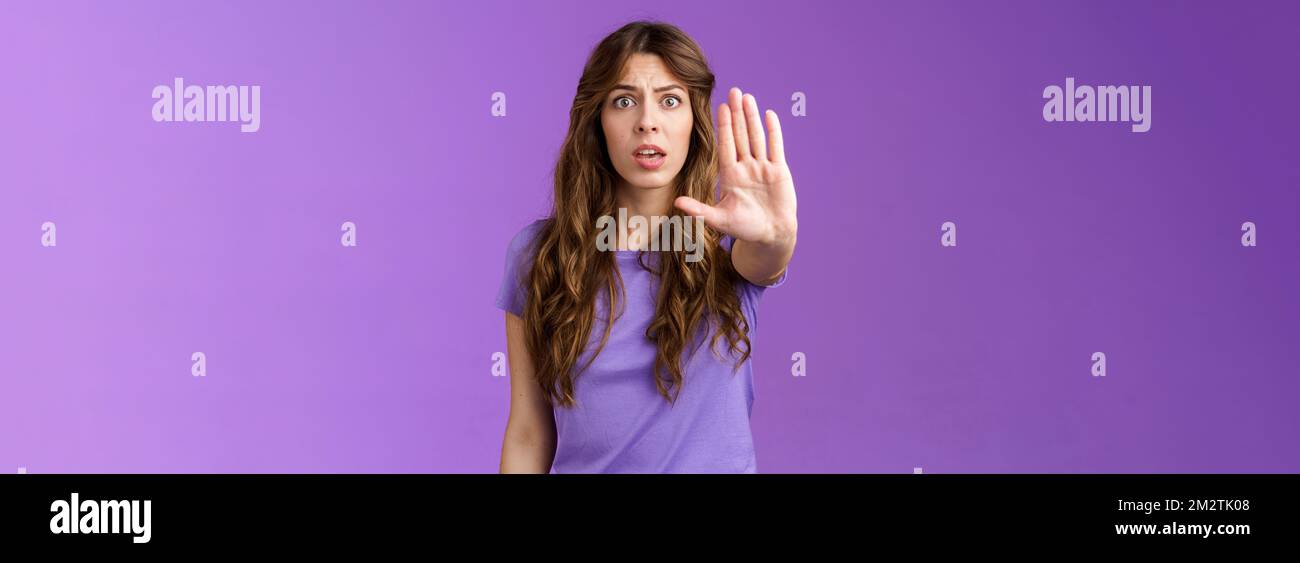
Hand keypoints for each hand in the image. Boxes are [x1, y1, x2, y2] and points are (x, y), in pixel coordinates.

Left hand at [674, 87, 796, 246]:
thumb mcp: (719, 219)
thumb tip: (676, 203)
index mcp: (731, 175)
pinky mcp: (779, 171)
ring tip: (748, 97)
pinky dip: (773, 131)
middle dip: (736, 114)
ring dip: (752, 117)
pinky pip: (776, 147)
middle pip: (740, 135)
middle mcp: (746, 167)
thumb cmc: (744, 229)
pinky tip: (769, 114)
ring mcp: (762, 167)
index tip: (720, 107)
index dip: (723, 126)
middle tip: (733, 92)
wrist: (770, 235)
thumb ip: (699, 210)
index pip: (726, 145)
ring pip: (757, 137)